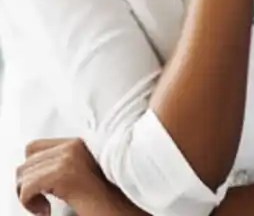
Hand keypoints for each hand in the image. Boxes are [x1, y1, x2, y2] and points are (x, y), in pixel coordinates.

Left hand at [16, 139, 141, 215]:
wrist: (131, 209)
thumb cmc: (118, 197)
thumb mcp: (92, 174)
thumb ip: (73, 164)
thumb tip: (44, 169)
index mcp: (85, 142)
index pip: (38, 146)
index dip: (36, 168)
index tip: (44, 187)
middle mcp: (77, 145)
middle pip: (29, 158)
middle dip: (30, 181)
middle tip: (44, 199)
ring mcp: (70, 158)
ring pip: (25, 172)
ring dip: (29, 192)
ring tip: (46, 205)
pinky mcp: (64, 175)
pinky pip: (28, 187)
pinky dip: (30, 203)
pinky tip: (46, 210)